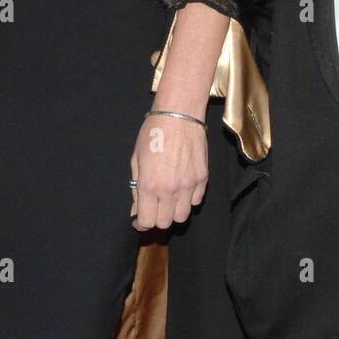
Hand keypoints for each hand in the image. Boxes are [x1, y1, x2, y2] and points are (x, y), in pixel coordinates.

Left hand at [130, 112, 207, 230]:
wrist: (179, 114)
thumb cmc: (153, 133)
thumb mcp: (136, 159)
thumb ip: (136, 188)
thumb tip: (136, 209)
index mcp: (150, 185)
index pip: (147, 221)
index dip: (140, 223)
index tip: (139, 218)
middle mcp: (170, 189)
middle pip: (165, 223)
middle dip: (156, 218)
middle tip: (153, 207)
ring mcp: (189, 185)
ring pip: (183, 216)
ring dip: (174, 212)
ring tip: (169, 199)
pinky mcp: (203, 179)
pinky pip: (196, 201)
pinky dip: (188, 200)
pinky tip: (182, 187)